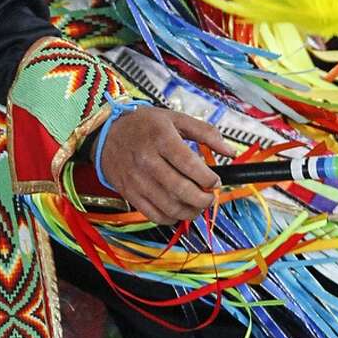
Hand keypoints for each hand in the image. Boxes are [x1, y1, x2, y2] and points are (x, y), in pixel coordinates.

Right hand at [98, 108, 227, 223]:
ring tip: (198, 205)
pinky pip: (154, 215)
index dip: (209, 178)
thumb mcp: (176, 119)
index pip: (191, 166)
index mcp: (161, 139)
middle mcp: (147, 161)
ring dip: (190, 212)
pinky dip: (171, 218)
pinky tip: (179, 210)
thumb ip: (206, 133)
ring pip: (169, 207)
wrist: (106, 133)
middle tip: (210, 197)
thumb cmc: (145, 125)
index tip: (216, 181)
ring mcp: (137, 179)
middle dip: (203, 199)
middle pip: (181, 190)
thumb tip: (230, 152)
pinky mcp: (129, 193)